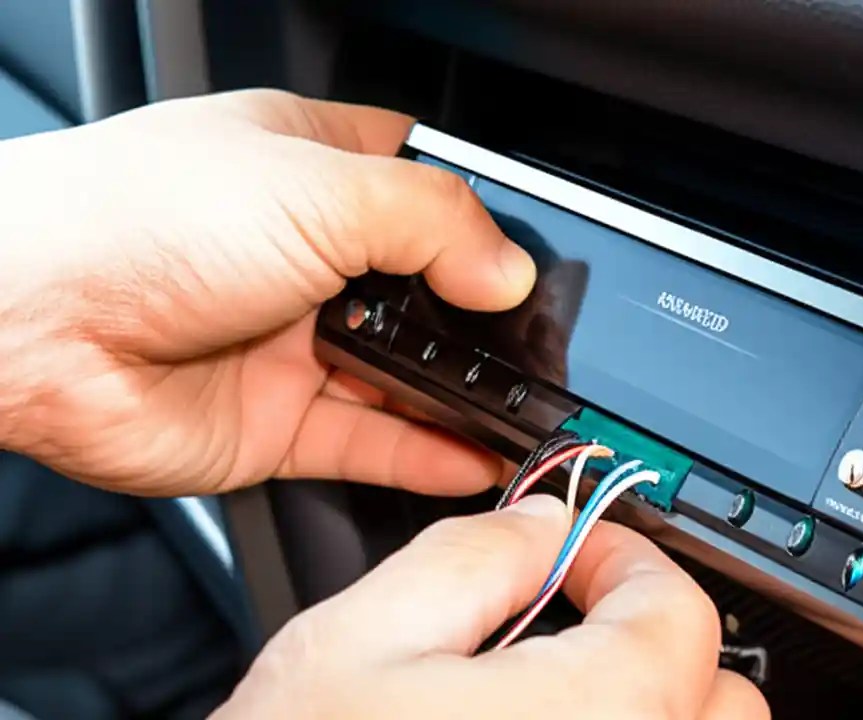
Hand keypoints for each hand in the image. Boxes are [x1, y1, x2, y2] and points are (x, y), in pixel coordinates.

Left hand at [0, 89, 535, 495]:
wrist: (30, 323)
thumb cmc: (134, 221)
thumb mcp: (320, 186)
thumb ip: (436, 223)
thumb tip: (507, 270)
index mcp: (312, 167)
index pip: (419, 182)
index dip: (477, 212)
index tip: (529, 252)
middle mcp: (306, 254)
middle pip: (423, 288)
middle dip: (479, 318)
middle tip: (539, 346)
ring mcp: (292, 340)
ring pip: (405, 374)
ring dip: (464, 393)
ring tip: (529, 409)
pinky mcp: (276, 419)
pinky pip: (371, 440)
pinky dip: (426, 452)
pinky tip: (476, 453)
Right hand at [211, 495, 769, 718]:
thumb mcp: (358, 642)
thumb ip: (471, 559)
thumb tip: (542, 526)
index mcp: (600, 712)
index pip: (678, 608)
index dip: (625, 559)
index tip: (579, 556)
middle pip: (718, 694)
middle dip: (655, 639)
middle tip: (576, 623)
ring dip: (655, 708)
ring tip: (562, 695)